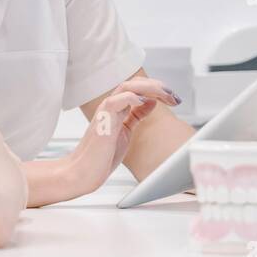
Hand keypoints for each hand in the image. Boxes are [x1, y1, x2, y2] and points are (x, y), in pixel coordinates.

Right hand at [68, 77, 177, 193]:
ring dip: (150, 88)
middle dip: (157, 86)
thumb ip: (136, 115)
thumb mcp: (126, 131)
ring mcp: (106, 112)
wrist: (82, 173)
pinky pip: (116, 101)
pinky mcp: (103, 122)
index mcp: (117, 108)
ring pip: (127, 86)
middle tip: (174, 96)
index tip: (174, 98)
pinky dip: (132, 97)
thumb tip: (151, 103)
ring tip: (166, 95)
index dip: (157, 89)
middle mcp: (111, 106)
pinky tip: (145, 101)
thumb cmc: (100, 155)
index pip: (138, 88)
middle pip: (134, 83)